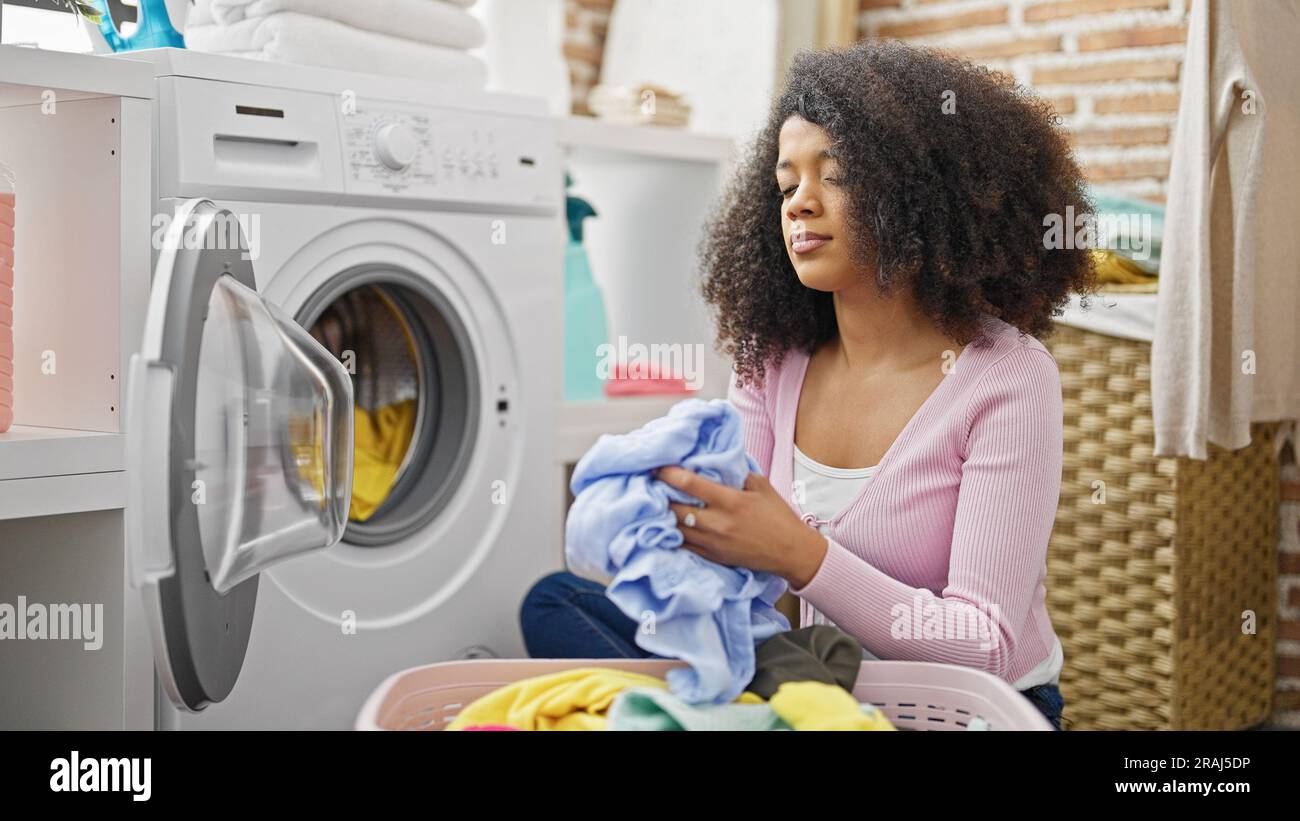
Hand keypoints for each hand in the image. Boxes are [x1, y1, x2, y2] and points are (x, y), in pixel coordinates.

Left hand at [655, 466, 828, 587]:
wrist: (791, 552)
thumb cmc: (778, 517)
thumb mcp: (761, 487)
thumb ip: (738, 473)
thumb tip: (718, 461)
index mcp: (730, 501)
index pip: (689, 484)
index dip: (668, 474)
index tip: (656, 467)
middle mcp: (718, 522)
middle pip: (675, 509)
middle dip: (660, 497)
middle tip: (652, 487)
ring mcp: (713, 542)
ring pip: (675, 529)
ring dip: (664, 517)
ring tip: (655, 506)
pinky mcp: (713, 557)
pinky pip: (683, 546)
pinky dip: (673, 535)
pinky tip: (667, 526)